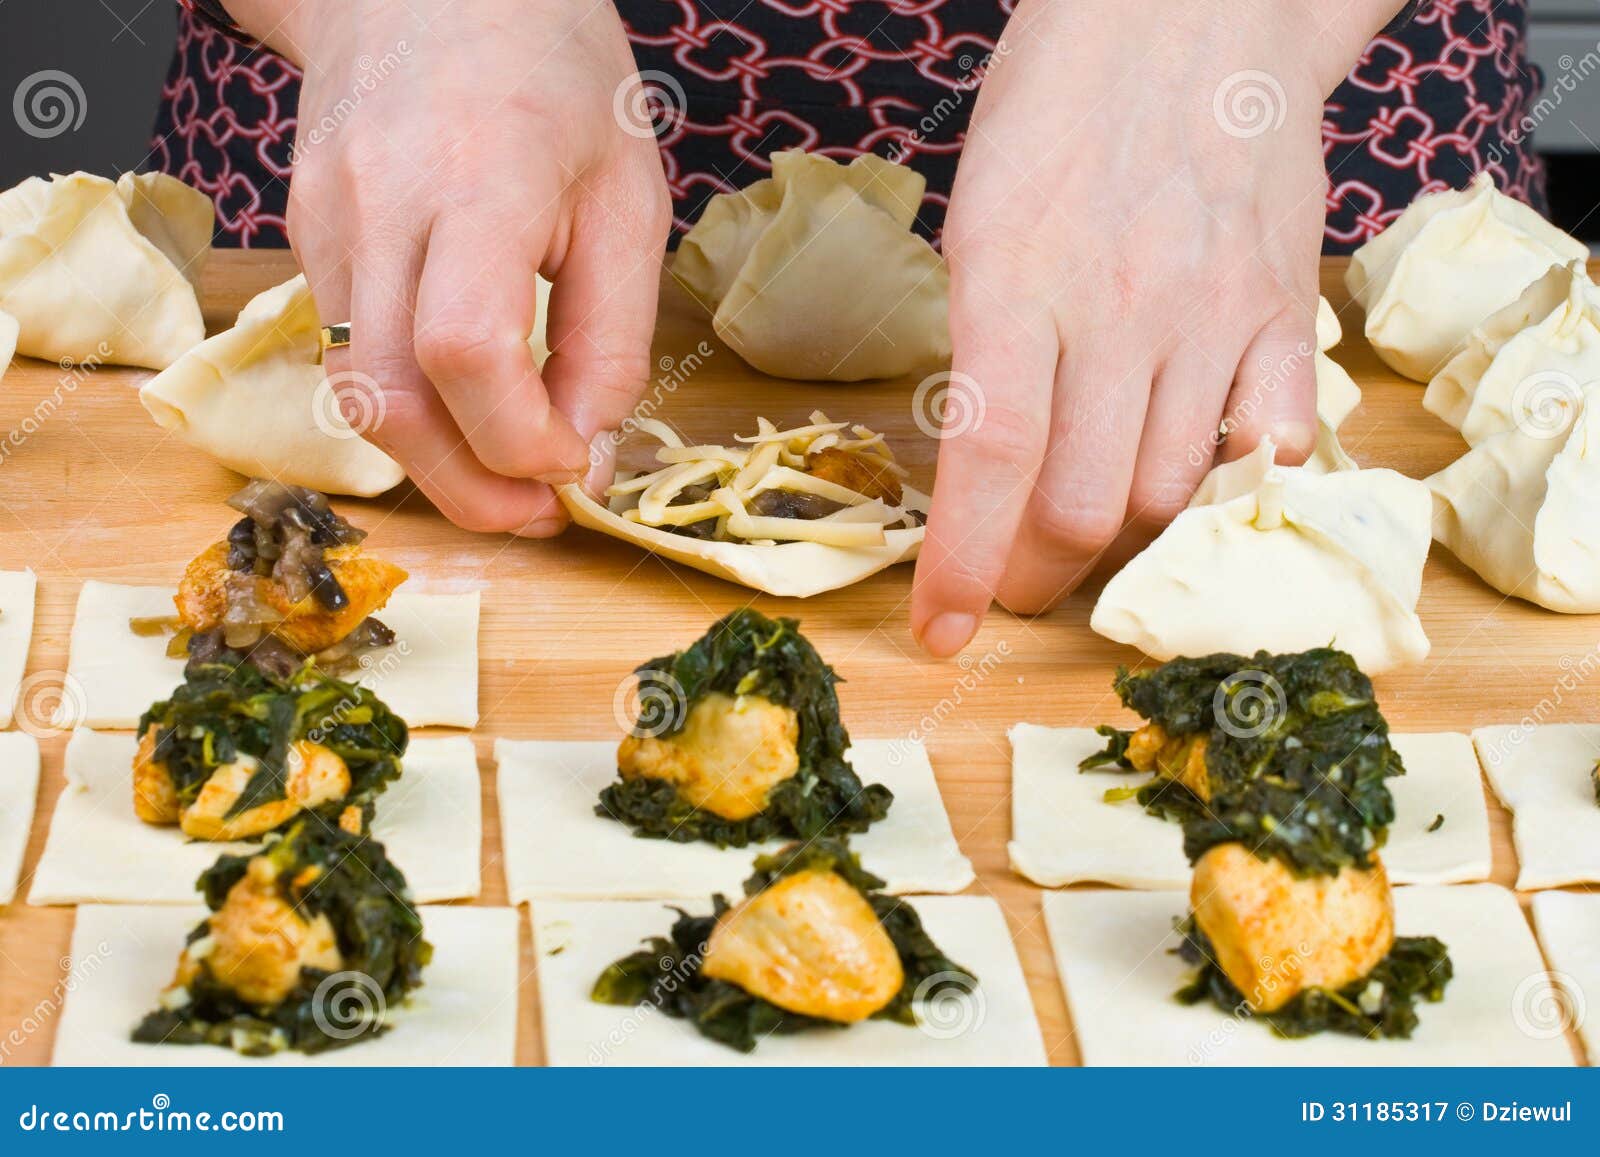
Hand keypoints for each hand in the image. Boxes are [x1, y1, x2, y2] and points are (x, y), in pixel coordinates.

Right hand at [230, 0, 670, 531]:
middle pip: (389, 398)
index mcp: (476, 180)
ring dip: (433, 464)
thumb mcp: (627, 199)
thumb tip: (582, 459)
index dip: (517, 439)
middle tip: (535, 518)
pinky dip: (408, 407)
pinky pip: (347, 353)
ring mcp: (324, 222)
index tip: (571, 467)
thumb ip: (611, 337)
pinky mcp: (306, 237)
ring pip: (353, 392)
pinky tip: (464, 406)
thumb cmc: (556, 79)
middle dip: (465, 490)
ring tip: (508, 476)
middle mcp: (377, 206)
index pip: (465, 349)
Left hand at [911, 0, 1400, 655]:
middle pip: (1083, 507)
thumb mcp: (979, 216)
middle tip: (1012, 581)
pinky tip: (1198, 473)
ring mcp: (1210, 313)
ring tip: (1087, 532)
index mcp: (1012, 279)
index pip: (989, 459)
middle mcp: (1117, 310)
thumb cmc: (1060, 106)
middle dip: (1035, 575)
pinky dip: (1232, 483)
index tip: (938, 633)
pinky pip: (1273, 438)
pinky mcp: (1282, 306)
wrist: (1190, 12)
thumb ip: (986, 342)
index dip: (959, 566)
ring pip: (1169, 492)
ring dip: (1120, 542)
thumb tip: (989, 466)